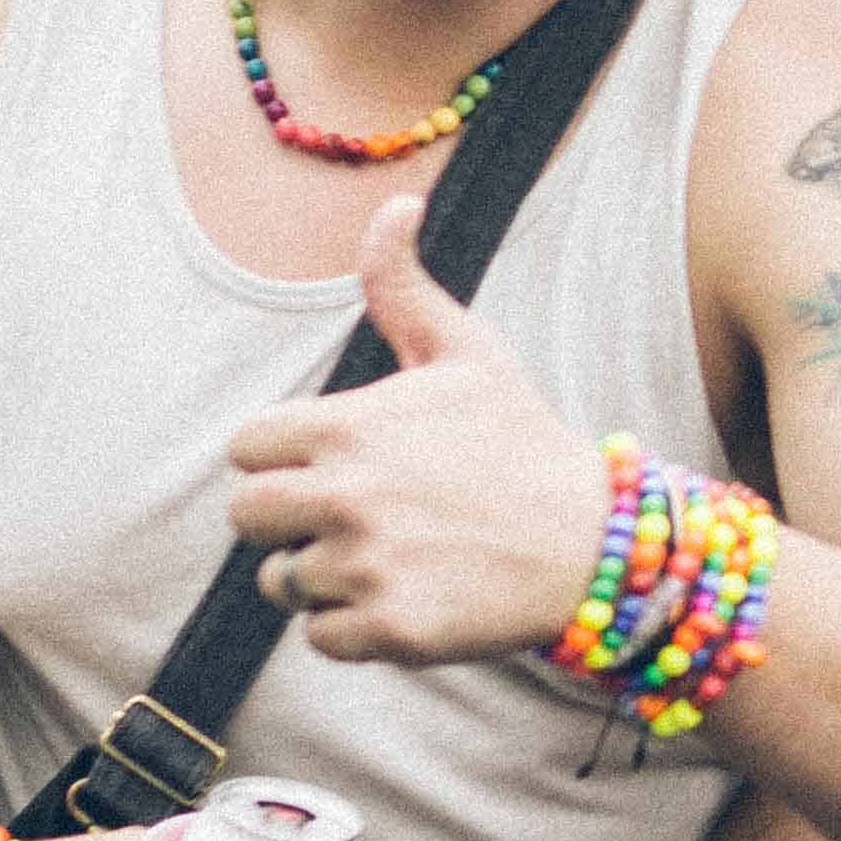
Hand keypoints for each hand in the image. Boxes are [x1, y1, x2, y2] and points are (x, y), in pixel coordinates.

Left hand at [230, 195, 607, 667]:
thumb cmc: (522, 440)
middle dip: (287, 518)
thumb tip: (396, 202)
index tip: (333, 464)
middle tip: (351, 516)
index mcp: (347, 427)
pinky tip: (407, 596)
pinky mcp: (388, 630)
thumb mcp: (468, 352)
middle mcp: (345, 497)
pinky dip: (353, 628)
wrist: (595, 542)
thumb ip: (404, 286)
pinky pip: (320, 638)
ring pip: (282, 582)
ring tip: (389, 557)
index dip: (281, 457)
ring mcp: (364, 567)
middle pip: (245, 518)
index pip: (246, 448)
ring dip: (322, 576)